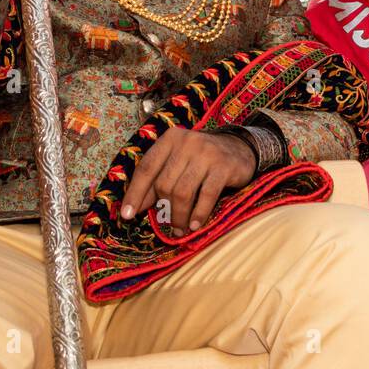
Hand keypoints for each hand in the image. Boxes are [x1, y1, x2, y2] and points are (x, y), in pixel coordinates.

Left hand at [119, 128, 256, 234]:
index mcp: (170, 139)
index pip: (146, 168)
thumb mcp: (177, 163)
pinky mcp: (224, 166)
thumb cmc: (202, 159)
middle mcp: (187, 142)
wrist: (241, 148)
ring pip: (183, 192)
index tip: (127, 216)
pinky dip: (199, 214)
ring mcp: (207, 153)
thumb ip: (157, 180)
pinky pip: (206, 195)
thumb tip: (135, 207)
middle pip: (164, 184)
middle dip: (163, 210)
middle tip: (168, 225)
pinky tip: (195, 225)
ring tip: (180, 229)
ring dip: (179, 216)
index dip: (135, 194)